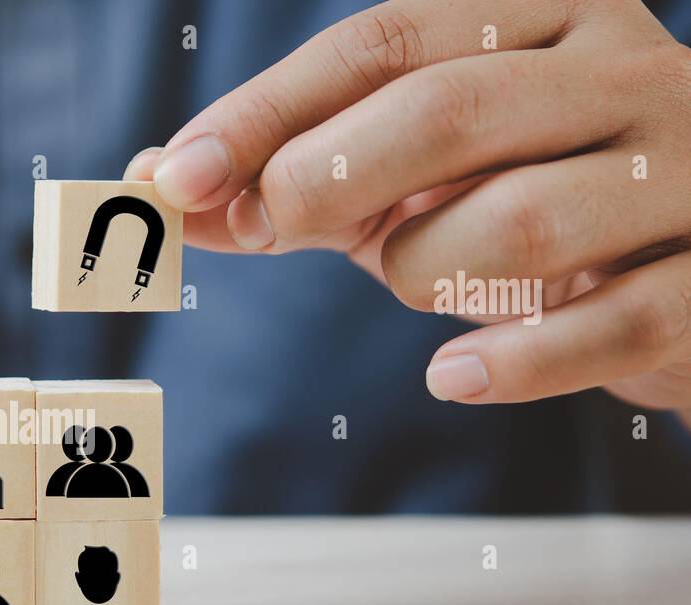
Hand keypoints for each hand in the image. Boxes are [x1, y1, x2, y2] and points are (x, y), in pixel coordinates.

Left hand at [127, 0, 690, 425]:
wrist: (685, 272)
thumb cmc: (521, 205)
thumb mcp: (402, 181)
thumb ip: (290, 180)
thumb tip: (159, 189)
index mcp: (543, 18)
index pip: (384, 40)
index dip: (266, 112)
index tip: (176, 177)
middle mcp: (625, 71)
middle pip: (446, 109)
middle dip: (324, 179)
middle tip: (263, 228)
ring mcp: (686, 171)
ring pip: (517, 222)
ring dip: (423, 274)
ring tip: (419, 284)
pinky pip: (607, 326)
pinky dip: (510, 363)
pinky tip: (454, 375)